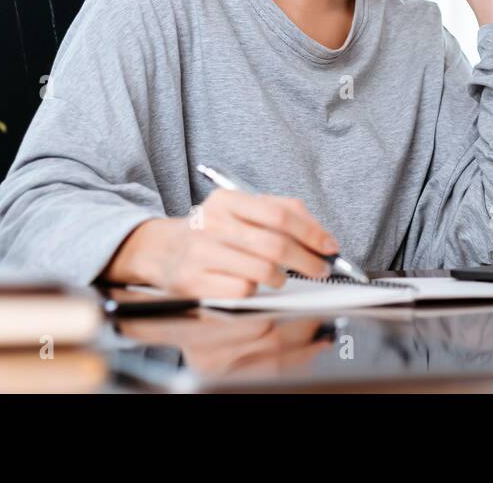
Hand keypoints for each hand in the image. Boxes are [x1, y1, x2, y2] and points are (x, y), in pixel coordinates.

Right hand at [103, 189, 340, 298]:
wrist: (162, 251)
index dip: (312, 233)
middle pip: (274, 244)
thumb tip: (322, 237)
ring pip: (262, 270)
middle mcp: (211, 223)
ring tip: (282, 277)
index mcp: (227, 200)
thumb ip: (282, 213)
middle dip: (306, 260)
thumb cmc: (214, 232)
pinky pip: (242, 290)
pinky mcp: (194, 281)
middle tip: (320, 269)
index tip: (330, 247)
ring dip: (282, 277)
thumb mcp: (241, 211)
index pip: (280, 214)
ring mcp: (201, 253)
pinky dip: (256, 291)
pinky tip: (254, 286)